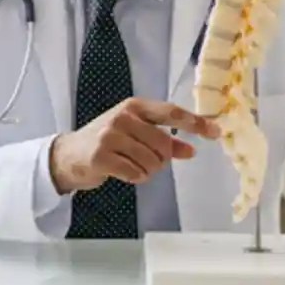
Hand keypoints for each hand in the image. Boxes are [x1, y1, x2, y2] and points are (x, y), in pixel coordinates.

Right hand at [48, 98, 220, 193]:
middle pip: (163, 144)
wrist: (69, 155)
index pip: (171, 112)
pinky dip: (135, 178)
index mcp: (134, 106)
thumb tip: (191, 150)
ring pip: (151, 162)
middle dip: (162, 160)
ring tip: (132, 167)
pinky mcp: (101, 156)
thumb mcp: (135, 134)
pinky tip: (123, 172)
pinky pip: (135, 173)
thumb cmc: (106, 142)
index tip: (215, 132)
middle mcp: (122, 117)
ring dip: (148, 171)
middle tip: (149, 163)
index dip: (195, 122)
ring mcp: (110, 136)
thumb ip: (163, 140)